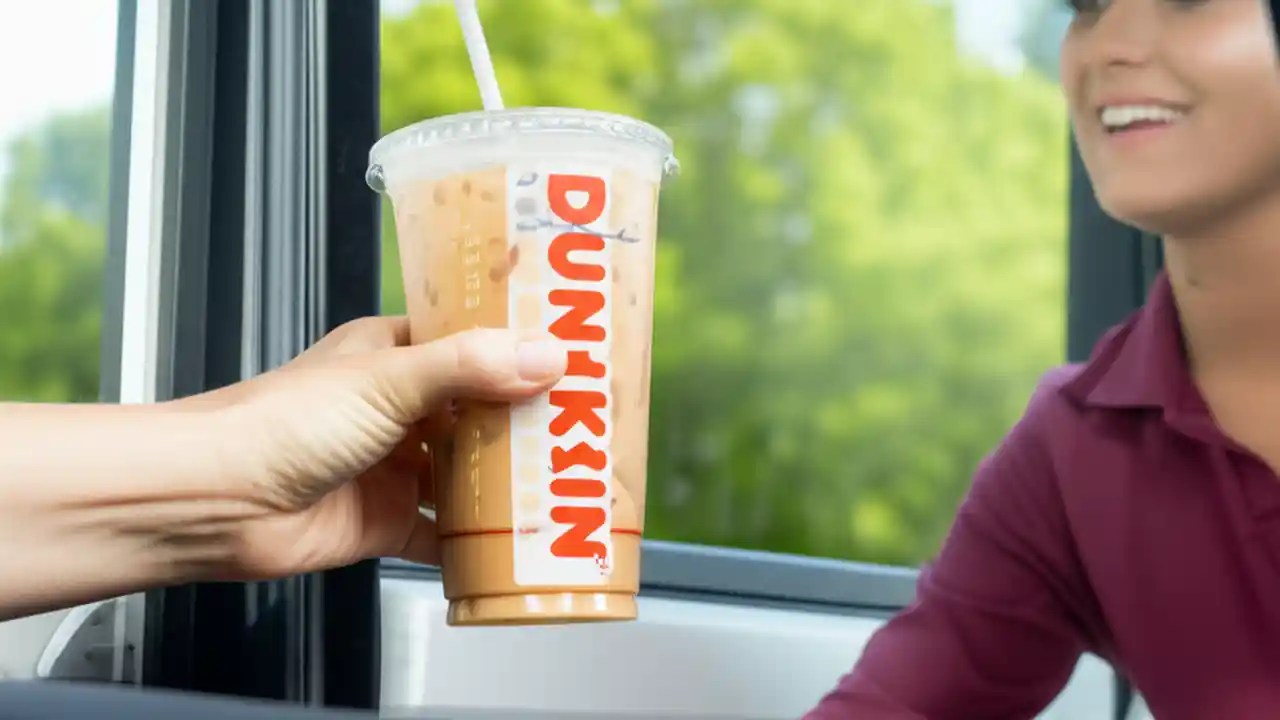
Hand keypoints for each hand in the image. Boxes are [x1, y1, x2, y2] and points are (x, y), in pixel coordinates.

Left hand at [211, 317, 565, 579]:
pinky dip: (477, 539)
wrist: (217, 502)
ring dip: (509, 478)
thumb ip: (468, 368)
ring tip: (566, 478)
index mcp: (392, 354)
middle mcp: (397, 407)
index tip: (573, 348)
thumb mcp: (387, 380)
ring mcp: (394, 465)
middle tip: (585, 421)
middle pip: (478, 408)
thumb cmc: (281, 423)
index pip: (470, 338)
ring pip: (468, 470)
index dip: (519, 343)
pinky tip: (515, 541)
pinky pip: (445, 532)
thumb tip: (545, 357)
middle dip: (526, 417)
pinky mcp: (387, 520)